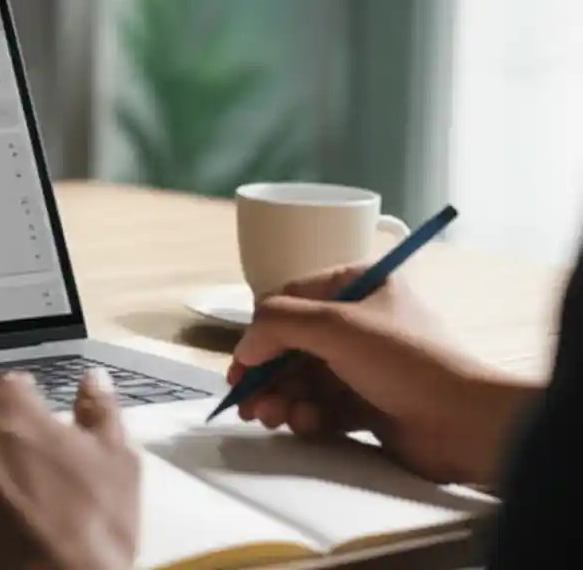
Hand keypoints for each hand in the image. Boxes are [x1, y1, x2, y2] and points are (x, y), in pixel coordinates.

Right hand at [229, 266, 538, 485]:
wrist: (464, 422)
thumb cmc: (407, 361)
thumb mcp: (335, 326)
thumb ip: (277, 324)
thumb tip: (245, 346)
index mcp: (360, 285)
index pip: (291, 299)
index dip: (261, 332)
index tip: (244, 363)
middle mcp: (361, 322)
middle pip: (292, 345)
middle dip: (267, 374)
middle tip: (247, 400)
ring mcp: (365, 365)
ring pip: (303, 379)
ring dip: (281, 398)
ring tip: (271, 417)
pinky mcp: (368, 404)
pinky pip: (322, 406)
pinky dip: (307, 416)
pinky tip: (305, 424)